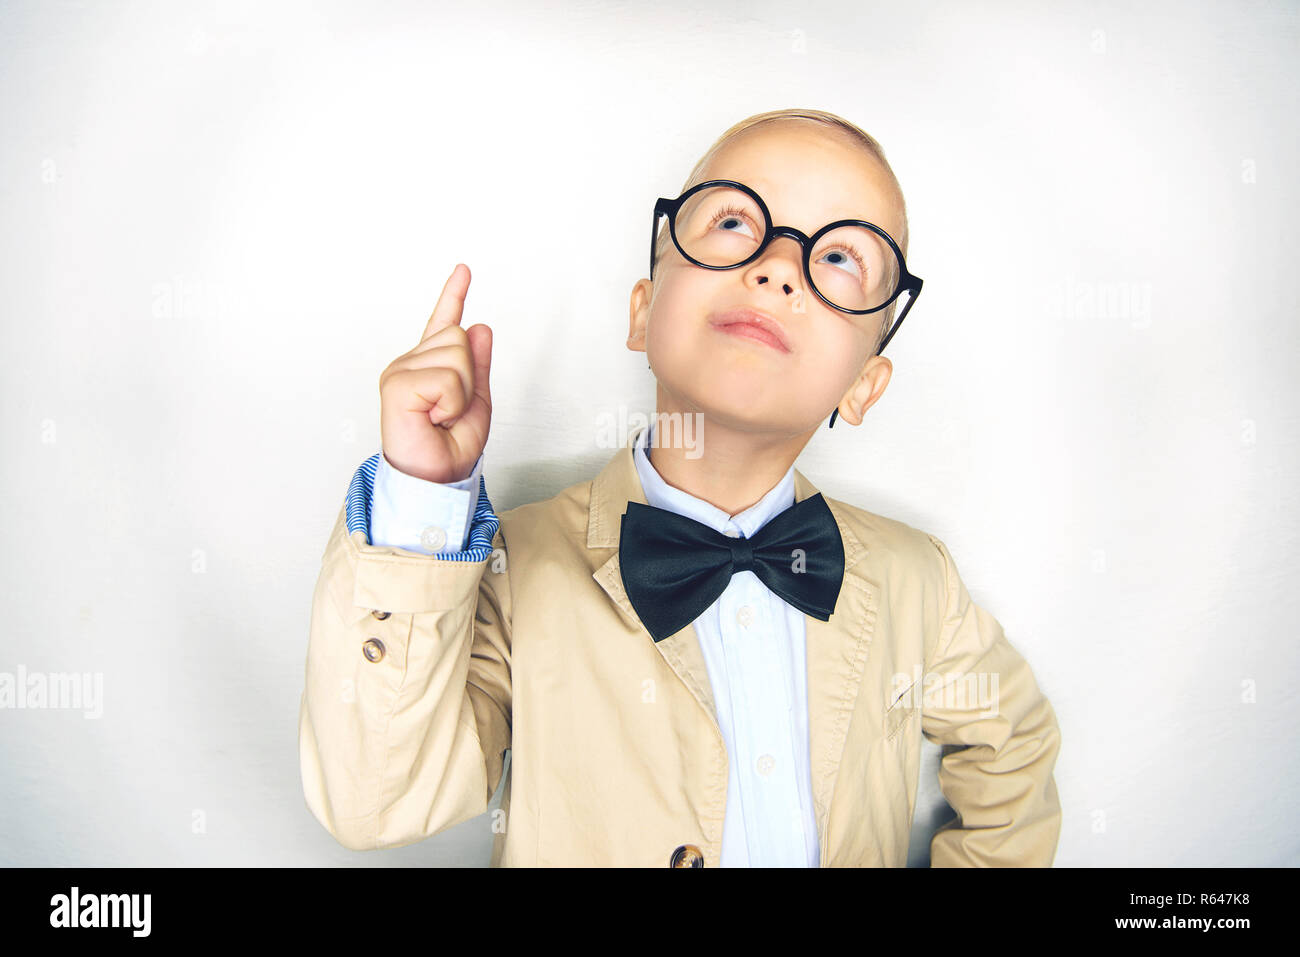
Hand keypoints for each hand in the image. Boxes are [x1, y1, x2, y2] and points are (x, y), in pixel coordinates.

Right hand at [379, 264, 492, 483]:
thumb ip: (478, 366)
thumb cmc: (449, 449)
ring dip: (461, 393)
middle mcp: (410, 363)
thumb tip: (480, 328)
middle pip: (460, 337)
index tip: (464, 270)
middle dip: (470, 378)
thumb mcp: (476, 402)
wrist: (435, 480)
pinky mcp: (396, 383)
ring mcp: (400, 371)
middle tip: (451, 411)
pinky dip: (451, 403)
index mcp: (429, 367)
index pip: (443, 323)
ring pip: (456, 354)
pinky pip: (446, 378)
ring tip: (441, 417)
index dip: (453, 295)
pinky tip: (433, 418)